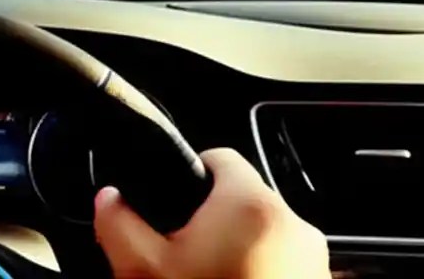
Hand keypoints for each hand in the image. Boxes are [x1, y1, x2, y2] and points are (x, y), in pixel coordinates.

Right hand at [94, 148, 328, 278]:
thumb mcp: (143, 272)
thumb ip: (120, 223)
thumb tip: (109, 199)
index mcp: (251, 205)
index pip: (218, 157)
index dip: (188, 178)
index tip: (173, 209)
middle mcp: (294, 225)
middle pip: (240, 200)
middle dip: (210, 224)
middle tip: (183, 260)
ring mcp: (315, 261)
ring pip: (263, 236)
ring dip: (237, 252)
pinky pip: (283, 265)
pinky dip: (259, 275)